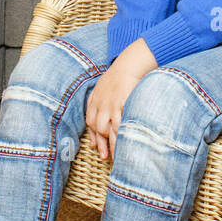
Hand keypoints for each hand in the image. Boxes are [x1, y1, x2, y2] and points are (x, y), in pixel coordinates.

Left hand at [85, 38, 158, 159]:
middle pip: (98, 128)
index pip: (90, 122)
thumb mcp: (103, 87)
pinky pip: (120, 125)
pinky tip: (126, 144)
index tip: (97, 148)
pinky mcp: (122, 104)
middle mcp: (100, 104)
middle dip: (103, 144)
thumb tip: (99, 116)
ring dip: (113, 145)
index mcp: (95, 100)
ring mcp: (111, 105)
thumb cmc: (120, 76)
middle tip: (107, 158)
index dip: (94, 136)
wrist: (131, 62)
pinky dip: (121, 136)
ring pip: (108, 130)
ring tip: (118, 157)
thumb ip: (98, 102)